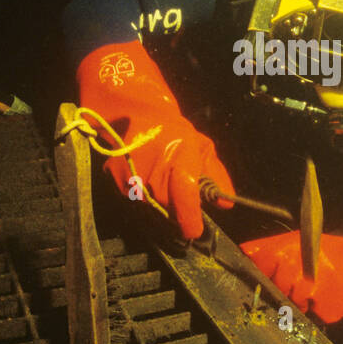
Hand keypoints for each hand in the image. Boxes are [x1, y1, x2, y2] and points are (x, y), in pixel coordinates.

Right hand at [76, 40, 233, 239]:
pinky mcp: (117, 182)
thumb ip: (215, 175)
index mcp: (178, 159)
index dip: (190, 221)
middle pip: (169, 211)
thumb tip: (225, 203)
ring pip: (152, 209)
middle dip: (178, 212)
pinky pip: (135, 202)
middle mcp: (154, 171)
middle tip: (181, 200)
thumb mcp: (200, 146)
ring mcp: (133, 178)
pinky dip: (144, 198)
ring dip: (160, 206)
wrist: (132, 112)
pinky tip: (147, 181)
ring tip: (163, 184)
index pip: (185, 200)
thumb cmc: (171, 131)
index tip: (194, 231)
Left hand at [241, 227, 342, 323]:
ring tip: (318, 284)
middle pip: (276, 290)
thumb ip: (267, 247)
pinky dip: (319, 307)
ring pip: (294, 305)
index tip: (272, 272)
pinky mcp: (325, 310)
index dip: (264, 272)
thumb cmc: (327, 251)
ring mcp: (312, 294)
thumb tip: (243, 252)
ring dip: (303, 298)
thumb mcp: (297, 240)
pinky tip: (329, 294)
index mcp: (287, 252)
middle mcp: (297, 271)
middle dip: (286, 286)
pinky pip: (313, 314)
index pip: (260, 268)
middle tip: (303, 277)